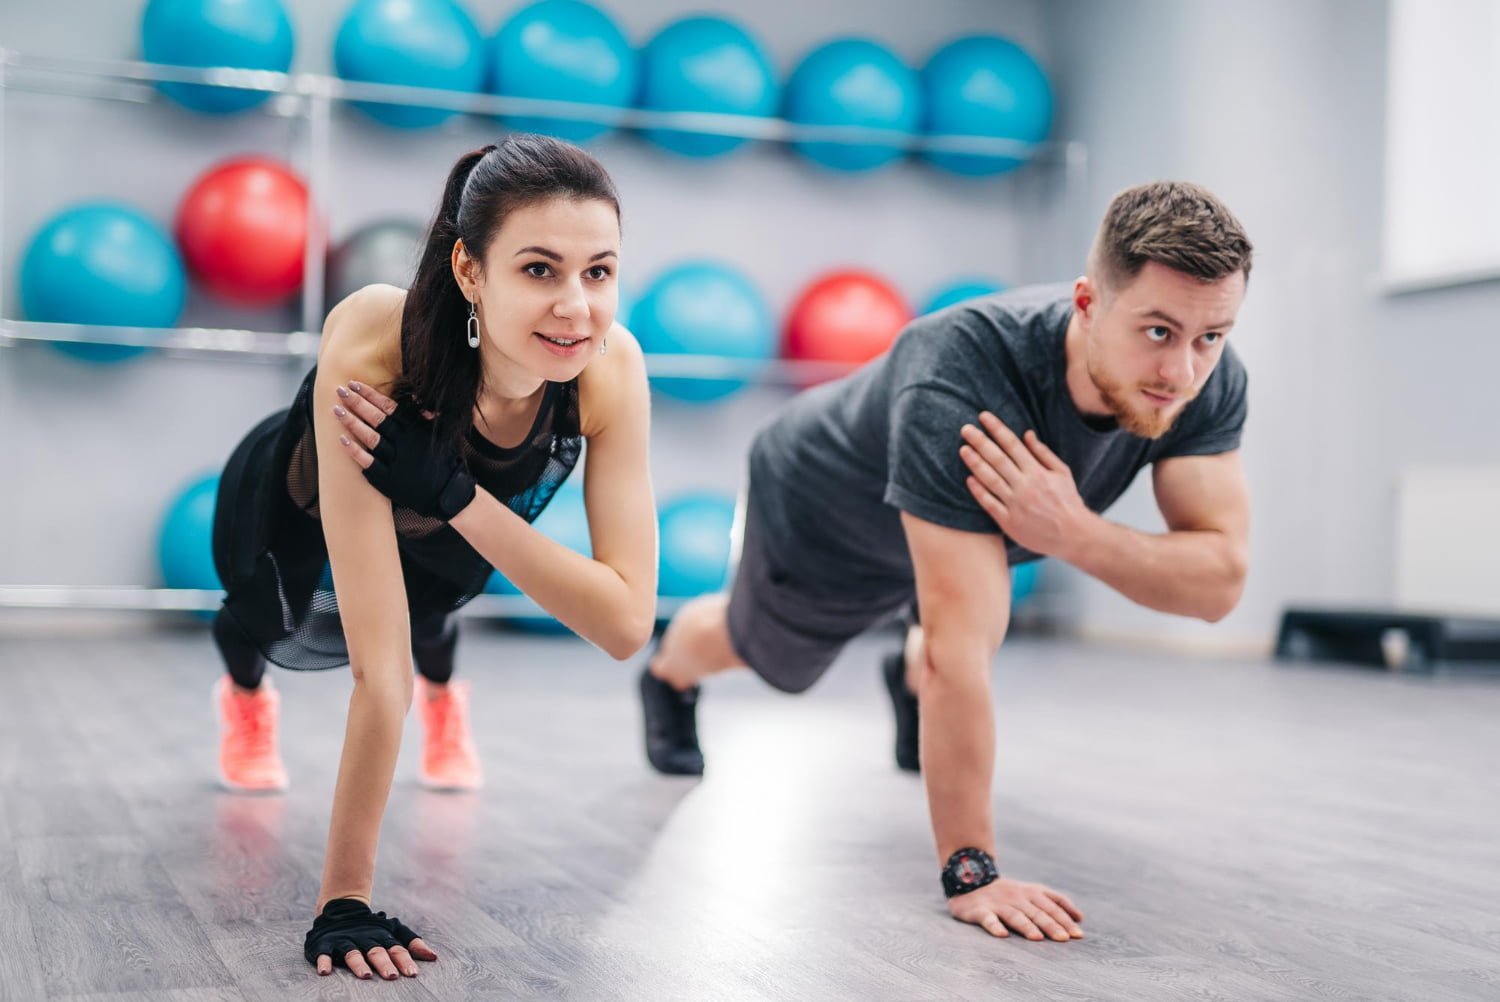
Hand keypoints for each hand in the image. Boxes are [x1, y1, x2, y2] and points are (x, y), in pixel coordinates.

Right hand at [305, 897, 437, 977]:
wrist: (341, 910)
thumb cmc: (373, 928)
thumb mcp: (394, 931)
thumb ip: (413, 943)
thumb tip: (434, 956)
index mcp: (382, 937)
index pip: (396, 949)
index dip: (404, 960)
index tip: (413, 973)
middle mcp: (365, 939)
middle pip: (376, 951)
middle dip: (384, 963)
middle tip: (392, 976)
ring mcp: (345, 941)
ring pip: (353, 953)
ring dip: (358, 964)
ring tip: (365, 975)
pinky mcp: (326, 944)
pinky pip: (324, 953)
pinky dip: (324, 961)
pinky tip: (325, 972)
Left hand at [331, 380, 475, 520]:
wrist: (447, 493)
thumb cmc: (442, 461)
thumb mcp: (438, 434)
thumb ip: (425, 416)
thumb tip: (414, 396)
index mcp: (416, 430)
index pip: (389, 407)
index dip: (371, 394)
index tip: (355, 384)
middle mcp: (404, 442)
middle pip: (377, 418)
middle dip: (357, 403)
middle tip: (340, 391)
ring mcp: (395, 460)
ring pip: (370, 437)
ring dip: (352, 422)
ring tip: (337, 410)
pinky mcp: (387, 478)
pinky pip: (368, 462)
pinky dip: (354, 451)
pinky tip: (341, 440)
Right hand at [947, 876, 1084, 941]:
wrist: (971, 880)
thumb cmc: (1008, 893)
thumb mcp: (1033, 892)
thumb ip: (1055, 902)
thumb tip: (1080, 918)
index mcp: (1031, 892)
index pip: (1052, 905)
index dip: (1065, 919)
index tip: (1077, 935)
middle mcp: (1017, 897)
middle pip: (1037, 912)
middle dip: (1051, 925)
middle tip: (1064, 939)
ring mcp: (998, 903)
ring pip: (1015, 916)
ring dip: (1027, 926)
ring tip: (1037, 938)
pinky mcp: (980, 910)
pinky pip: (988, 919)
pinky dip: (995, 926)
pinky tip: (1002, 935)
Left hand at [960, 412, 1088, 558]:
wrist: (1074, 535)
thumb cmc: (1068, 501)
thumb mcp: (1062, 473)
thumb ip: (1043, 453)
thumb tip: (1026, 433)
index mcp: (1038, 472)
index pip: (1013, 445)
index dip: (997, 429)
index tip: (983, 417)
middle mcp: (1025, 486)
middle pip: (998, 459)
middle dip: (980, 442)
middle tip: (965, 429)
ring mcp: (1016, 504)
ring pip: (991, 480)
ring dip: (975, 463)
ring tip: (963, 449)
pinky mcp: (1009, 522)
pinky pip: (990, 504)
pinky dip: (979, 491)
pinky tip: (969, 479)